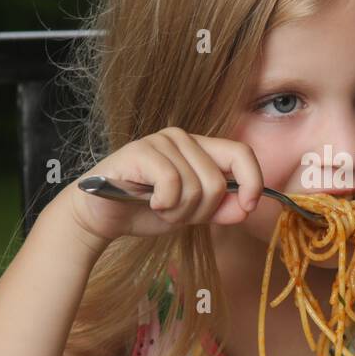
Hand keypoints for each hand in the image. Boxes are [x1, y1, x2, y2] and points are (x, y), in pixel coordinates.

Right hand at [62, 127, 264, 246]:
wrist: (101, 217)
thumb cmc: (145, 210)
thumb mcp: (191, 214)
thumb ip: (220, 210)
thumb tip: (247, 206)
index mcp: (200, 148)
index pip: (241, 153)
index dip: (253, 181)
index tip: (250, 206)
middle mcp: (183, 139)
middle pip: (217, 182)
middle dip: (200, 211)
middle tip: (174, 213)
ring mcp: (161, 141)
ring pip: (195, 186)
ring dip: (178, 211)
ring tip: (158, 207)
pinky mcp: (141, 150)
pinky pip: (172, 183)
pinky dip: (164, 203)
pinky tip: (148, 202)